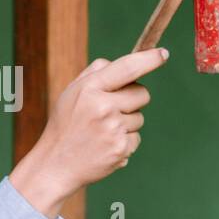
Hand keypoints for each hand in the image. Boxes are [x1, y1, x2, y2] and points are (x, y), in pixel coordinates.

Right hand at [8, 47, 168, 217]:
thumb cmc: (65, 125)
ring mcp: (113, 129)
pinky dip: (124, 142)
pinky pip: (136, 138)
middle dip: (134, 99)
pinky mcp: (121, 148)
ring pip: (139, 118)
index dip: (149, 59)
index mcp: (90, 88)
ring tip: (102, 132)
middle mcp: (103, 106)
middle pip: (142, 93)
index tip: (163, 54)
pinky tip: (104, 146)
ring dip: (126, 123)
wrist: (55, 164)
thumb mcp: (71, 93)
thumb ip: (95, 73)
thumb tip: (128, 64)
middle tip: (111, 110)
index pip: (127, 68)